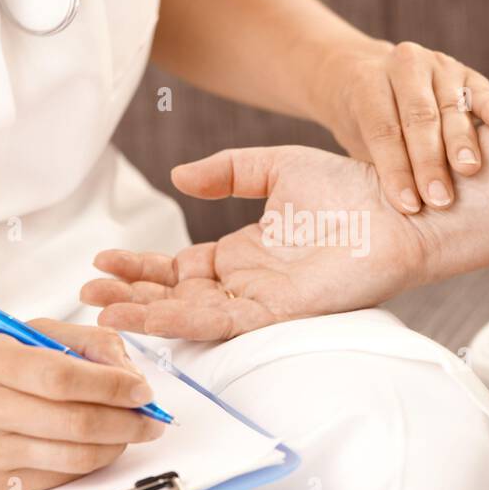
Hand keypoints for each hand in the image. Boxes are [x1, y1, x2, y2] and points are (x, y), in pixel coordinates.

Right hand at [0, 320, 162, 489]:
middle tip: (151, 417)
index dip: (111, 385)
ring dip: (116, 446)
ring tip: (132, 432)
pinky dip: (89, 463)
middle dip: (127, 421)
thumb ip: (80, 342)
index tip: (142, 389)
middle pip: (74, 422)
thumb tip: (128, 370)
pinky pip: (57, 479)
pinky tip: (99, 447)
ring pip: (72, 457)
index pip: (62, 378)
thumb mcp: (20, 336)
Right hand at [82, 146, 433, 340]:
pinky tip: (144, 318)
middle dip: (129, 298)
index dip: (139, 269)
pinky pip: (220, 322)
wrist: (401, 203)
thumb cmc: (354, 187)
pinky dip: (179, 322)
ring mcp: (262, 301)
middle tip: (87, 294)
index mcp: (244, 254)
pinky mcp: (280, 312)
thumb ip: (228, 172)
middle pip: (174, 299)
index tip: (103, 262)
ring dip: (143, 316)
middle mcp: (248, 283)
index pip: (178, 271)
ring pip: (189, 316)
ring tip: (99, 312)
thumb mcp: (277, 167)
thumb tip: (179, 175)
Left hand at [309, 39, 488, 213]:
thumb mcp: (356, 141)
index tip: (409, 206)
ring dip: (462, 141)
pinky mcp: (467, 73)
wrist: (372, 77)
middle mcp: (403, 66)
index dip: (396, 169)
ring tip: (470, 171)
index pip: (383, 130)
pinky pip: (481, 91)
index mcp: (367, 83)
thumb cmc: (364, 126)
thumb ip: (372, 167)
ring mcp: (438, 66)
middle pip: (418, 117)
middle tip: (441, 200)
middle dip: (430, 161)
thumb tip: (386, 219)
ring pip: (451, 105)